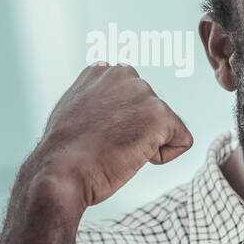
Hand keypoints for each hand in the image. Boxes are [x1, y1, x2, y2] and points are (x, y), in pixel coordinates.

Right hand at [30, 61, 193, 209]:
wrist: (60, 172)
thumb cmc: (65, 154)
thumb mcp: (76, 112)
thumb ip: (99, 99)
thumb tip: (112, 104)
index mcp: (103, 71)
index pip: (135, 100)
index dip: (121, 126)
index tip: (97, 134)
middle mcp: (123, 73)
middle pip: (153, 114)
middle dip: (136, 133)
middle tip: (105, 144)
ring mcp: (142, 91)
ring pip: (166, 128)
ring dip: (146, 145)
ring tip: (115, 148)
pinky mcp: (159, 113)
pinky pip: (183, 141)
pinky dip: (163, 157)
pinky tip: (133, 155)